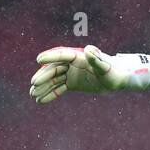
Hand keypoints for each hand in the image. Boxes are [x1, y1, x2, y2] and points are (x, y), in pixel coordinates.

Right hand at [29, 45, 149, 103]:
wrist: (116, 79)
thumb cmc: (113, 71)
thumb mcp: (105, 67)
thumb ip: (96, 59)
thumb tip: (88, 49)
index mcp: (78, 56)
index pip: (61, 55)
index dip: (50, 57)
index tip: (38, 60)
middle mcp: (71, 64)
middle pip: (54, 69)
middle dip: (43, 76)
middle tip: (34, 84)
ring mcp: (70, 74)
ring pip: (54, 80)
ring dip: (43, 87)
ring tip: (32, 95)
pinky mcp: (71, 83)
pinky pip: (58, 89)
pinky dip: (50, 94)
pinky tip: (40, 101)